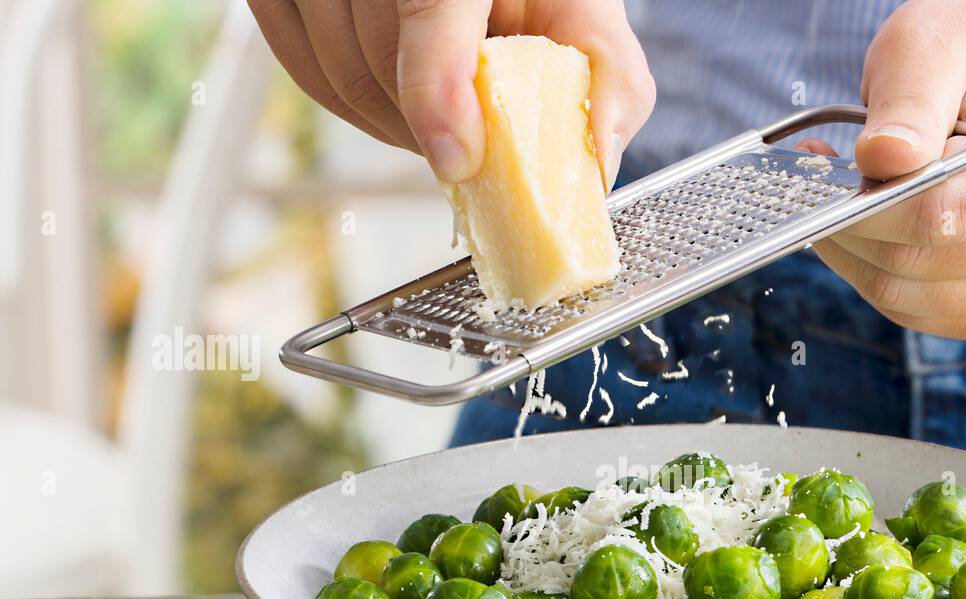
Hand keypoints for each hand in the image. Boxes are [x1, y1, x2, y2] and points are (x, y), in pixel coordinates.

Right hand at [248, 0, 654, 187]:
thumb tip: (598, 164)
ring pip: (338, 72)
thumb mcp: (584, 11)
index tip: (457, 162)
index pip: (428, 9)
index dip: (435, 92)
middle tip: (472, 148)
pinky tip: (397, 101)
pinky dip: (351, 106)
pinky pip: (302, 67)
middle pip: (379, 58)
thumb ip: (611, 77)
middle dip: (429, 128)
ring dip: (394, 125)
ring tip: (443, 120)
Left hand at [807, 0, 965, 340]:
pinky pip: (916, 314)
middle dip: (855, 226)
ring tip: (856, 195)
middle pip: (919, 264)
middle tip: (829, 178)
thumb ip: (912, 98)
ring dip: (858, 254)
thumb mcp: (944, 39)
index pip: (941, 217)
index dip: (867, 207)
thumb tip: (881, 159)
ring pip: (908, 299)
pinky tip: (876, 229)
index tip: (827, 170)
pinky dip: (878, 276)